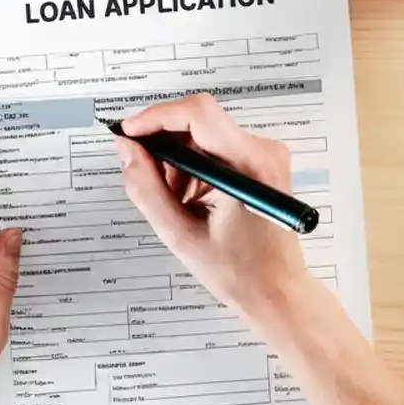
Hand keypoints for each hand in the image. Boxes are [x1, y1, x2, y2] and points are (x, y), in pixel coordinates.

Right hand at [113, 94, 311, 319]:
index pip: (198, 114)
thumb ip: (146, 188)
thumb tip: (126, 150)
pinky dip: (193, 168)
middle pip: (197, 122)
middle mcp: (262, 150)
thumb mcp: (180, 234)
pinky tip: (193, 199)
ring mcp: (264, 154)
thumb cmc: (241, 271)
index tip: (128, 133)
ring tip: (177, 202)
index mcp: (249, 165)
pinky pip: (214, 147)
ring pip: (202, 135)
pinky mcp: (259, 161)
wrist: (277, 290)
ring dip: (178, 162)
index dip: (156, 117)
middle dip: (164, 148)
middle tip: (150, 182)